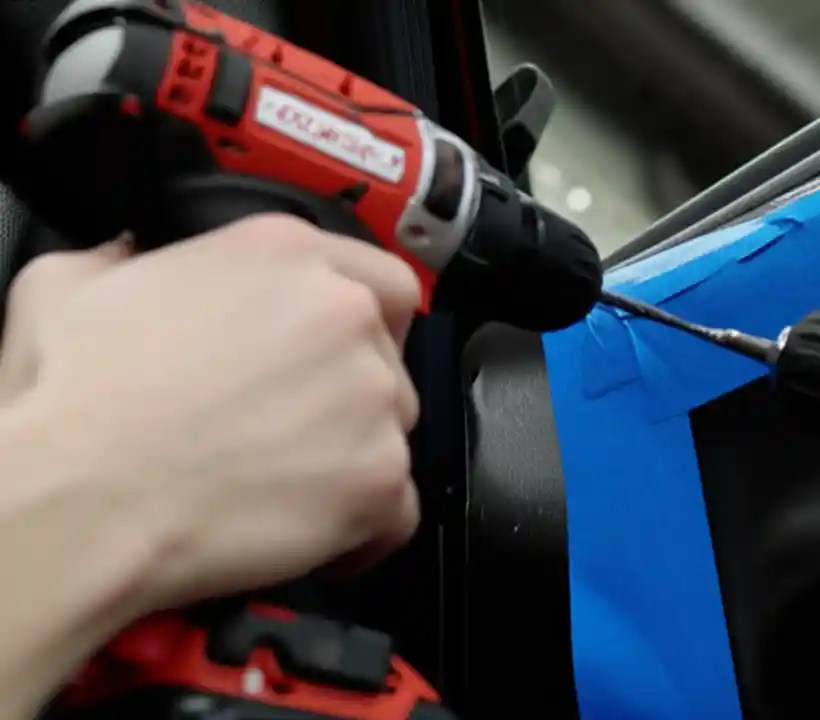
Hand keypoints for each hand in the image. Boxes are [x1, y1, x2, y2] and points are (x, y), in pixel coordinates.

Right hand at [1, 215, 422, 616]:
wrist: (80, 499)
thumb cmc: (75, 403)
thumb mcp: (74, 284)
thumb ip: (131, 258)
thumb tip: (137, 262)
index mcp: (282, 252)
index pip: (380, 278)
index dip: (366, 322)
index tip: (343, 354)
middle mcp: (341, 312)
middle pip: (387, 357)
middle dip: (349, 395)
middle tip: (289, 428)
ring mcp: (370, 395)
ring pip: (395, 429)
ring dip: (354, 457)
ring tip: (284, 482)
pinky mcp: (377, 475)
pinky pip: (399, 507)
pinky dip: (366, 528)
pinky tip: (315, 531)